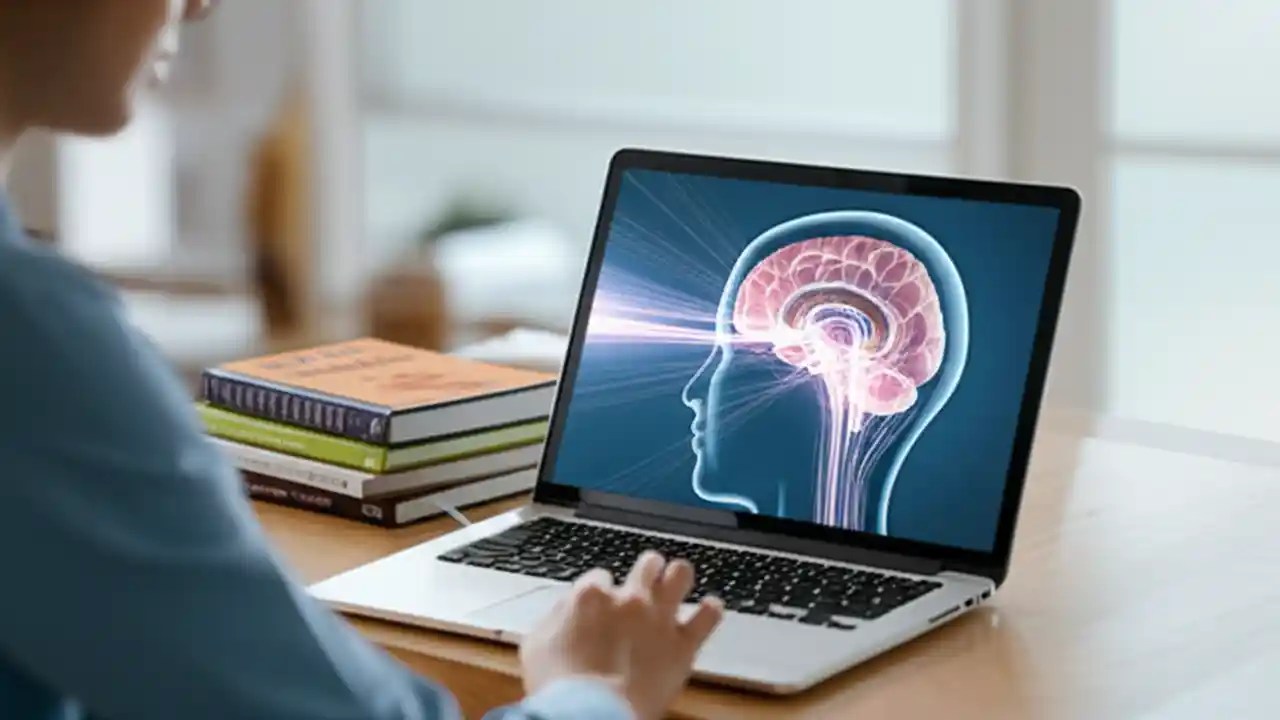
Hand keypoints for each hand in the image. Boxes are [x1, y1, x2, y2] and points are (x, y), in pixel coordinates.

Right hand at [519, 551, 724, 719]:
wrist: (590, 713)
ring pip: (681, 574)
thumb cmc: (558, 683)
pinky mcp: (683, 644)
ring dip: (678, 576)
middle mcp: (629, 599)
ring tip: (678, 580)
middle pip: (647, 564)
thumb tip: (569, 607)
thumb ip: (557, 616)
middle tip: (646, 579)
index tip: (602, 603)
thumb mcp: (537, 642)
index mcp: (591, 596)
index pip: (600, 577)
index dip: (601, 590)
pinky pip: (708, 615)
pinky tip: (709, 608)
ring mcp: (659, 619)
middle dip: (647, 569)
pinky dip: (710, 610)